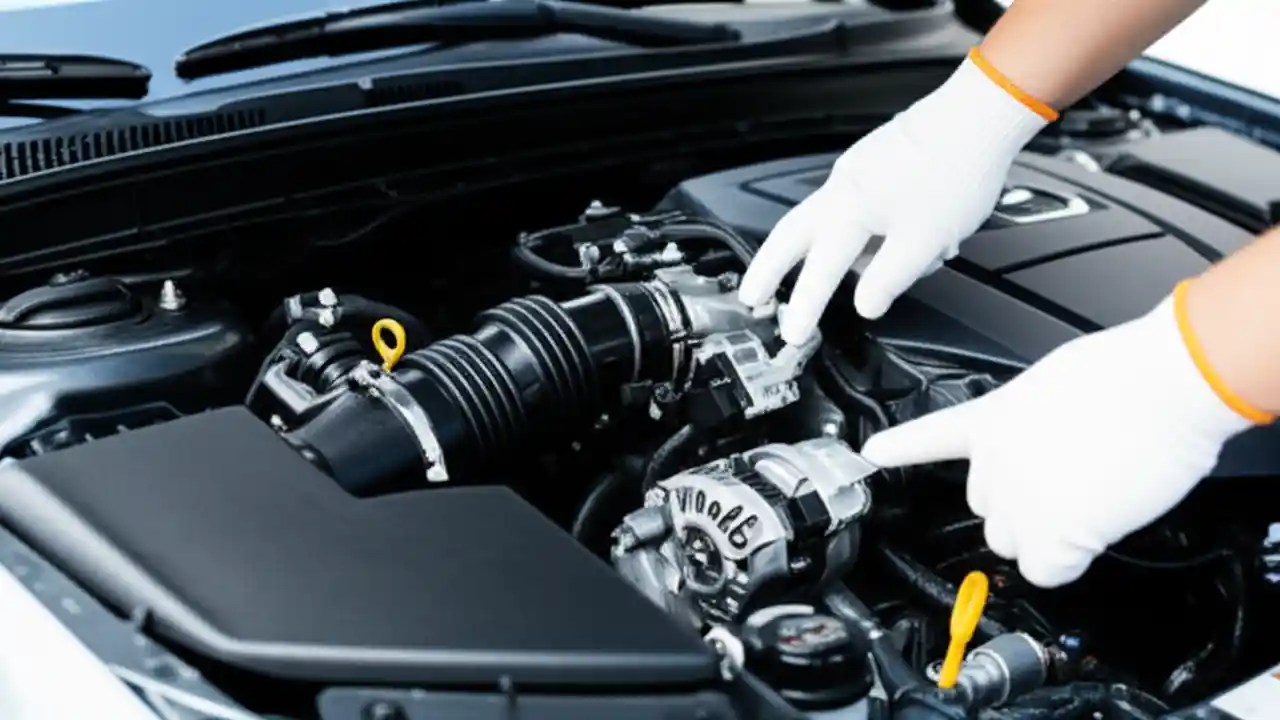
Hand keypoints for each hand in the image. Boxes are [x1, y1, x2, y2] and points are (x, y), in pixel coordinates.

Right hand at [737, 52, 1050, 345]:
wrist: (980, 115)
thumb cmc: (957, 170)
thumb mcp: (924, 242)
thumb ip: (889, 278)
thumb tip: (865, 305)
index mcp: (850, 209)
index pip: (820, 269)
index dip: (805, 306)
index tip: (792, 331)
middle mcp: (843, 187)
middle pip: (791, 234)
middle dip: (768, 268)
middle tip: (751, 295)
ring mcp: (856, 172)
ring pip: (827, 220)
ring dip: (825, 250)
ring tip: (850, 271)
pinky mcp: (875, 164)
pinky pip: (856, 206)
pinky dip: (864, 230)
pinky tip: (897, 238)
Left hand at [859, 290, 1250, 586]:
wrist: (1159, 387)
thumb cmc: (1128, 376)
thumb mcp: (1057, 387)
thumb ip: (1036, 426)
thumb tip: (1055, 450)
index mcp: (993, 418)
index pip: (933, 435)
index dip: (901, 447)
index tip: (870, 454)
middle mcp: (992, 463)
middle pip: (987, 506)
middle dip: (1022, 505)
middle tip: (1070, 483)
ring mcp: (1016, 502)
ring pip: (1013, 543)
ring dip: (1043, 535)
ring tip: (1088, 501)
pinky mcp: (1051, 536)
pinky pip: (1047, 572)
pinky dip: (1068, 561)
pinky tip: (1091, 533)